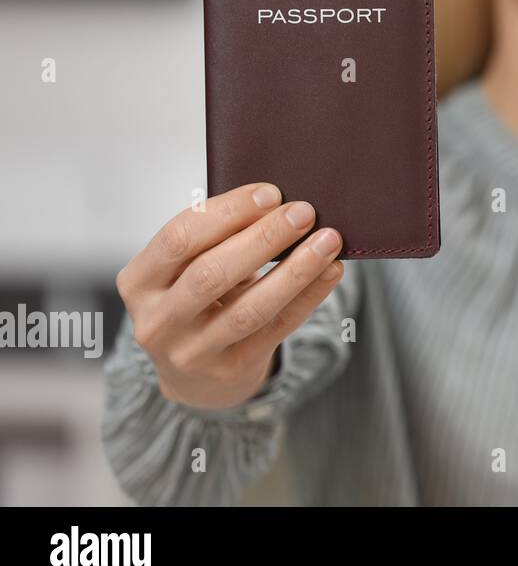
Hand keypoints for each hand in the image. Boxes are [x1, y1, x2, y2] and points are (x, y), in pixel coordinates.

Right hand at [115, 183, 345, 409]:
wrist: (195, 372)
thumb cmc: (197, 297)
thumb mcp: (187, 267)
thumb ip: (217, 236)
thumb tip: (279, 202)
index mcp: (138, 281)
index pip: (179, 238)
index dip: (227, 212)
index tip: (270, 193)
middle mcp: (157, 321)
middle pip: (212, 274)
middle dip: (264, 238)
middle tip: (304, 212)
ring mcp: (191, 352)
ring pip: (249, 308)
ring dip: (295, 270)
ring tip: (328, 240)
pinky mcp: (229, 369)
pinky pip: (277, 327)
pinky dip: (308, 296)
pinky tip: (330, 271)